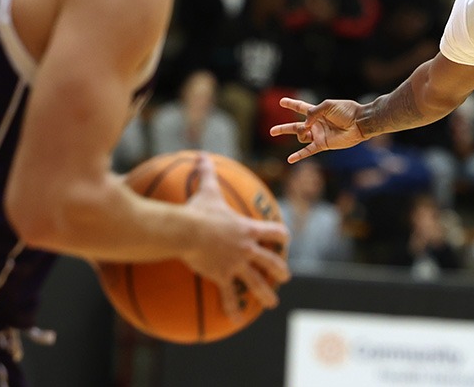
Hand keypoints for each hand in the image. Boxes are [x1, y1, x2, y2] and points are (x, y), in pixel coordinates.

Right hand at [182, 154, 290, 322]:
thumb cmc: (198, 210)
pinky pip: (229, 295)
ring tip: (272, 303)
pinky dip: (234, 308)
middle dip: (280, 269)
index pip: (273, 231)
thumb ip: (207, 173)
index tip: (286, 238)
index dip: (281, 235)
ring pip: (257, 282)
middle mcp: (247, 248)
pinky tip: (237, 319)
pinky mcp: (222, 276)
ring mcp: (236, 264)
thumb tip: (201, 154)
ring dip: (266, 293)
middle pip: (271, 260)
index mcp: (248, 229)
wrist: (187, 230)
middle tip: (285, 276)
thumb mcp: (207, 190)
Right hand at [270, 97, 366, 162]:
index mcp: (317, 112)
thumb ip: (313, 112)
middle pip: (295, 126)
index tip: (282, 102)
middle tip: (271, 131)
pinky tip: (289, 159)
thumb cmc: (346, 111)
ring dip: (300, 134)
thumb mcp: (328, 105)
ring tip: (307, 131)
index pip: (301, 107)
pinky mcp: (322, 144)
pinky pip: (308, 151)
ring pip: (301, 137)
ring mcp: (318, 134)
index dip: (291, 104)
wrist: (359, 123)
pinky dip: (298, 155)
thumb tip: (304, 124)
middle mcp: (316, 124)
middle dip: (283, 128)